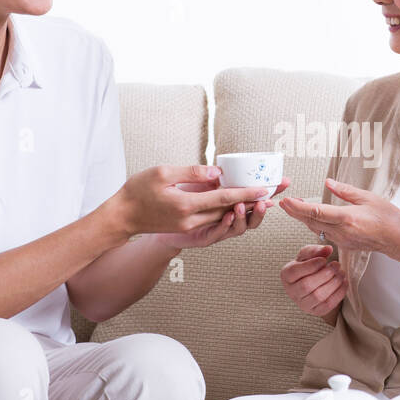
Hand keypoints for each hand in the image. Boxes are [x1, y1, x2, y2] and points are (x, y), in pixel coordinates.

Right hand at [102, 165, 277, 240]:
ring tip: (268, 196)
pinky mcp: (188, 228)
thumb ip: (191, 172)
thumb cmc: (138, 190)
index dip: (247, 193)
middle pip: (232, 211)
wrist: (122, 216)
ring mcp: (191, 227)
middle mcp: (192, 220)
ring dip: (248, 207)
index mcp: (186, 206)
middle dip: (257, 200)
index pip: (224, 199)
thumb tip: (217, 171)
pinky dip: (231, 212)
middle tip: (278, 188)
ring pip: (226, 218)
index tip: (266, 188)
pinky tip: (243, 202)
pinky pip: (216, 220)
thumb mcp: (162, 172)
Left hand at [153, 177, 291, 248]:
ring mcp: (219, 229)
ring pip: (239, 228)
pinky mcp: (205, 238)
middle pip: (254, 216)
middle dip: (264, 209)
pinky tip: (228, 216)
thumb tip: (230, 168)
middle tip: (267, 200)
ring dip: (244, 217)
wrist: (157, 218)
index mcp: (231, 204)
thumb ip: (215, 178)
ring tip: (243, 205)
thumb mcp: (200, 183)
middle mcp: (229, 218)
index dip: (271, 191)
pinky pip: (218, 234)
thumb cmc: (178, 199)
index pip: (256, 197)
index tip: (285, 182)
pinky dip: (225, 225)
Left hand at [279, 178, 399, 257]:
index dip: (298, 207)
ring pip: (316, 229)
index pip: (316, 212)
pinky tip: (311, 217)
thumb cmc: (389, 218)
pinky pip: (325, 234)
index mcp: (347, 218)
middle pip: (311, 222)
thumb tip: (328, 183)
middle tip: (282, 202)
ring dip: (304, 218)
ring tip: (293, 207)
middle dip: (295, 212)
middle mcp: (342, 232)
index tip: (286, 200)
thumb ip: (345, 191)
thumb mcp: (368, 198)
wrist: (399, 241)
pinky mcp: (344, 244)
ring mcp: (342, 240)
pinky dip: (315, 224)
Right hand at [281, 244, 346, 317]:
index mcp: (286, 275)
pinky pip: (328, 305)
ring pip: (318, 296)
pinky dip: (339, 293)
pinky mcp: (316, 311)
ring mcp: (303, 304)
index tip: (324, 259)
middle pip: (307, 285)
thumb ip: (316, 250)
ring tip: (341, 272)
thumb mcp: (308, 254)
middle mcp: (292, 292)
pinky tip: (344, 282)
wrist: (312, 282)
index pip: (295, 272)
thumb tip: (328, 249)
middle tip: (336, 265)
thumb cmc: (308, 265)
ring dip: (333, 283)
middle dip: (325, 274)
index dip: (311, 265)